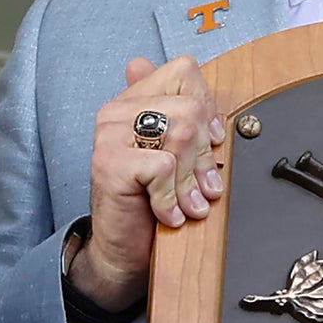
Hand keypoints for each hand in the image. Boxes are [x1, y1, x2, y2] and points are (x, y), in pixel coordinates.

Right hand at [71, 55, 225, 310]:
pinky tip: (168, 213)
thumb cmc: (148, 202)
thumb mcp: (174, 156)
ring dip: (192, 180)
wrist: (121, 250)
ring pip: (181, 135)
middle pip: (190, 109)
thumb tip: (185, 73)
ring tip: (190, 203)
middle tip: (206, 187)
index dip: (208, 107)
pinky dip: (173, 198)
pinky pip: (164, 167)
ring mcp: (109, 135)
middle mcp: (117, 111)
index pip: (183, 72)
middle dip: (205, 154)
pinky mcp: (109, 162)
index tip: (213, 142)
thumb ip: (181, 117)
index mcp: (134, 100)